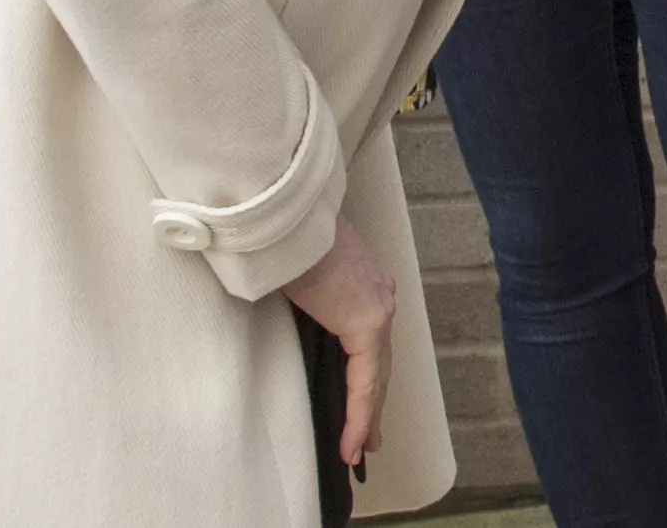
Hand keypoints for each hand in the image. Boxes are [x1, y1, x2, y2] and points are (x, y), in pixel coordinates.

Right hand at [283, 215, 395, 467]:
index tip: (365, 401)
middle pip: (379, 363)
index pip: (371, 341)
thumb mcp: (300, 270)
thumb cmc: (286, 237)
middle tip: (370, 438)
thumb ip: (308, 294)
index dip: (368, 375)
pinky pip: (365, 381)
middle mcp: (379, 296)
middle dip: (374, 403)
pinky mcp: (366, 322)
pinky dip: (360, 413)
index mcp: (366, 284)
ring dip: (368, 416)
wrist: (290, 217)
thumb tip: (291, 308)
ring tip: (360, 449)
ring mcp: (378, 308)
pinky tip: (353, 441)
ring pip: (375, 376)